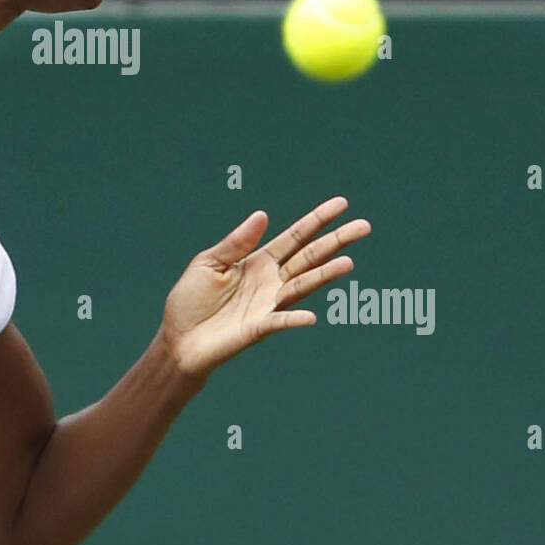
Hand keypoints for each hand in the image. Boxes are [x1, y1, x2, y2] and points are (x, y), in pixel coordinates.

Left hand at [157, 198, 370, 381]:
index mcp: (259, 260)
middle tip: (364, 226)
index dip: (317, 220)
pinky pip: (280, 321)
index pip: (295, 236)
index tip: (341, 204)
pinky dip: (294, 319)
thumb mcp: (209, 262)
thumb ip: (236, 242)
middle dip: (335, 241)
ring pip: (303, 285)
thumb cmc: (192, 300)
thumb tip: (262, 214)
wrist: (179, 340)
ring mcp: (268, 304)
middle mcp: (271, 281)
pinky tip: (311, 317)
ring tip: (348, 263)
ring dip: (325, 275)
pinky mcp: (258, 328)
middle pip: (309, 256)